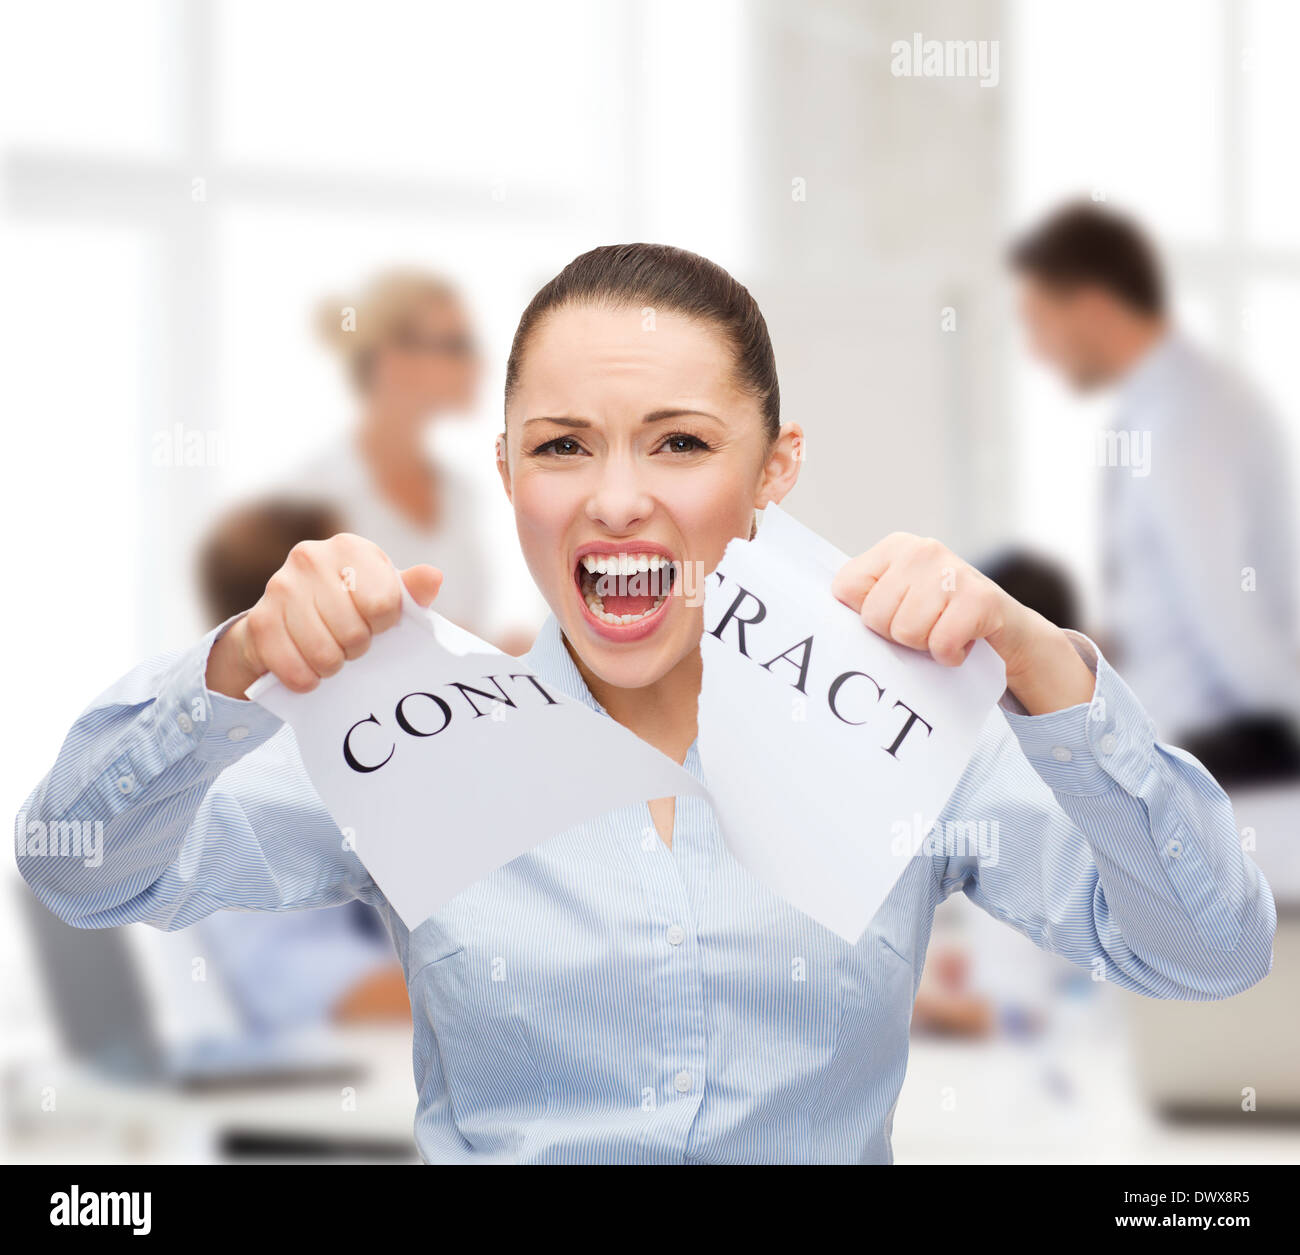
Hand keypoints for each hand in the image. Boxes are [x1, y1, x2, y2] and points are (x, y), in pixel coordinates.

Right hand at [206, 533, 441, 699]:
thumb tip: (433, 577)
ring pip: (325, 655)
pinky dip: (306, 680)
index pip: (385, 604)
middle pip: (355, 633)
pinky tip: (307, 668)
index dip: (385, 626)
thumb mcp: (383, 594)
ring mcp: (279, 586)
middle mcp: (311, 557)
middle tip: (350, 643)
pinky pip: (295, 671)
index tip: (376, 623)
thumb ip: (410, 591)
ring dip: (332, 666)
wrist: (284, 620)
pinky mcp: (258, 620)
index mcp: (350, 548)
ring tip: (330, 653)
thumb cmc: (347, 606)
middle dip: (357, 649)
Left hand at [831, 532, 1093, 714]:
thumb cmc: (939, 619)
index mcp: (892, 548)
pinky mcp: (981, 598)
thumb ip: (861, 602)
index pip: (845, 589)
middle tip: (925, 627)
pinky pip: (941, 643)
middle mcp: (921, 550)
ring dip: (926, 646)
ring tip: (943, 631)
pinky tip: (962, 643)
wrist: (1004, 631)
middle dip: (897, 635)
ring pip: (906, 632)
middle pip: (874, 617)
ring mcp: (952, 569)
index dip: (865, 616)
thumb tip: (812, 621)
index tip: (893, 615)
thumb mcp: (897, 600)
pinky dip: (950, 655)